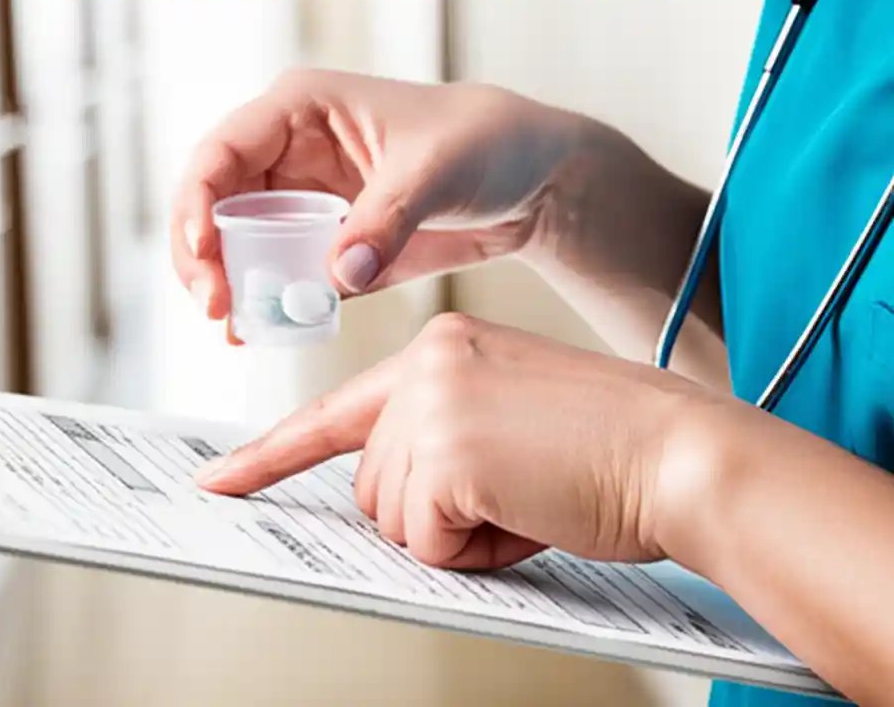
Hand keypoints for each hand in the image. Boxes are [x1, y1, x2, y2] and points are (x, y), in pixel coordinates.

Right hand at [170, 69, 580, 338]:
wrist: (532, 182)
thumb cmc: (485, 141)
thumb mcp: (435, 169)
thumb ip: (384, 220)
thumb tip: (339, 273)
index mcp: (302, 110)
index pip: (222, 151)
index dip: (198, 199)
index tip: (203, 249)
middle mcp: (291, 156)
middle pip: (214, 204)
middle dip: (202, 255)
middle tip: (214, 302)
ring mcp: (304, 204)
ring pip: (237, 246)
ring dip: (227, 285)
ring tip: (231, 323)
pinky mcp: (325, 248)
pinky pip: (278, 279)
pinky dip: (262, 307)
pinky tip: (252, 333)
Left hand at [195, 313, 721, 568]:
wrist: (683, 454)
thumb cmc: (610, 449)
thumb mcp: (508, 420)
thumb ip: (438, 441)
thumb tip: (390, 504)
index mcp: (440, 349)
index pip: (334, 413)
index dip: (269, 457)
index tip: (218, 482)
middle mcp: (425, 365)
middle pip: (370, 486)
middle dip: (432, 514)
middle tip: (513, 493)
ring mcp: (431, 406)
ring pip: (394, 519)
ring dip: (458, 533)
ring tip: (528, 497)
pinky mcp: (446, 452)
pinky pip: (426, 543)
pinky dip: (476, 552)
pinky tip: (528, 513)